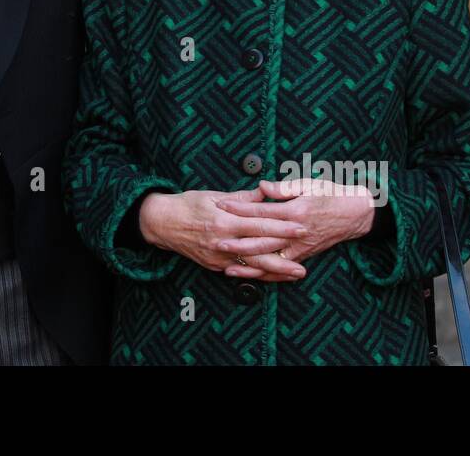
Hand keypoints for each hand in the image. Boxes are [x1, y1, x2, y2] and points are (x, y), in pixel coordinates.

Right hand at [138, 191, 307, 279]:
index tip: (301, 226)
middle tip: (307, 256)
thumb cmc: (187, 204)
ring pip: (253, 265)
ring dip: (277, 271)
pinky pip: (240, 271)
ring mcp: (218, 256)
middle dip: (285, 254)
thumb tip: (265, 192)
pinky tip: (274, 277)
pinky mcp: (214, 265)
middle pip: (260, 249)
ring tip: (297, 273)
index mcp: (224, 219)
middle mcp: (222, 240)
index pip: (259, 224)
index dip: (281, 226)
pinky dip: (259, 274)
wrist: (162, 223)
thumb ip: (242, 197)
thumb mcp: (213, 195)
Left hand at [216, 178, 375, 280]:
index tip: (221, 205)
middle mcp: (296, 231)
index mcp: (296, 210)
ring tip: (226, 265)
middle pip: (262, 238)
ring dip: (248, 263)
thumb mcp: (309, 184)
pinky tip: (250, 277)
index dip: (239, 208)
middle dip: (237, 240)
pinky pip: (281, 268)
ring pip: (270, 258)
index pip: (261, 210)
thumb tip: (261, 186)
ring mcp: (300, 247)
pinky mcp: (303, 256)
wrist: (355, 213)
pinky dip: (264, 274)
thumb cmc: (330, 194)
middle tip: (215, 240)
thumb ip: (283, 187)